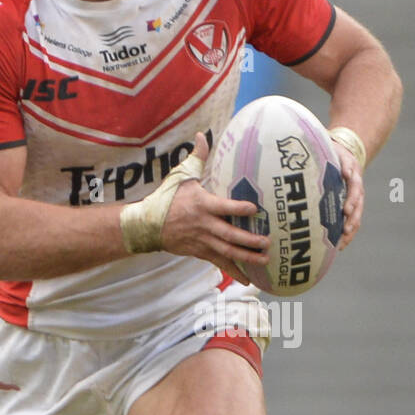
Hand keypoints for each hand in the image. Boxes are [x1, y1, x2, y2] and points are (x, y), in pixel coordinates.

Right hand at [161, 132, 270, 285]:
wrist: (147, 225)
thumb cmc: (166, 198)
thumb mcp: (180, 176)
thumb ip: (197, 157)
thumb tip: (202, 135)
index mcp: (202, 204)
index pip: (224, 207)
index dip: (240, 208)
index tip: (256, 208)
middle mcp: (204, 225)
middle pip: (230, 235)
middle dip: (250, 240)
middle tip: (267, 241)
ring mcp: (203, 241)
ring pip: (228, 252)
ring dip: (247, 257)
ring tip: (265, 258)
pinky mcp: (200, 252)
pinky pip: (220, 263)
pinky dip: (234, 271)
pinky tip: (248, 279)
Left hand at [333, 143, 364, 247]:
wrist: (344, 156)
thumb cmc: (336, 154)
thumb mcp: (338, 153)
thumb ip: (343, 162)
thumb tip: (346, 172)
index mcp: (353, 177)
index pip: (354, 190)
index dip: (351, 200)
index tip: (346, 211)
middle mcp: (356, 191)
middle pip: (357, 207)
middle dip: (352, 219)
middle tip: (346, 230)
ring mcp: (355, 200)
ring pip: (356, 217)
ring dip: (350, 230)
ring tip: (342, 243)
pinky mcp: (350, 207)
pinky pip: (351, 222)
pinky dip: (347, 234)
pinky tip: (339, 246)